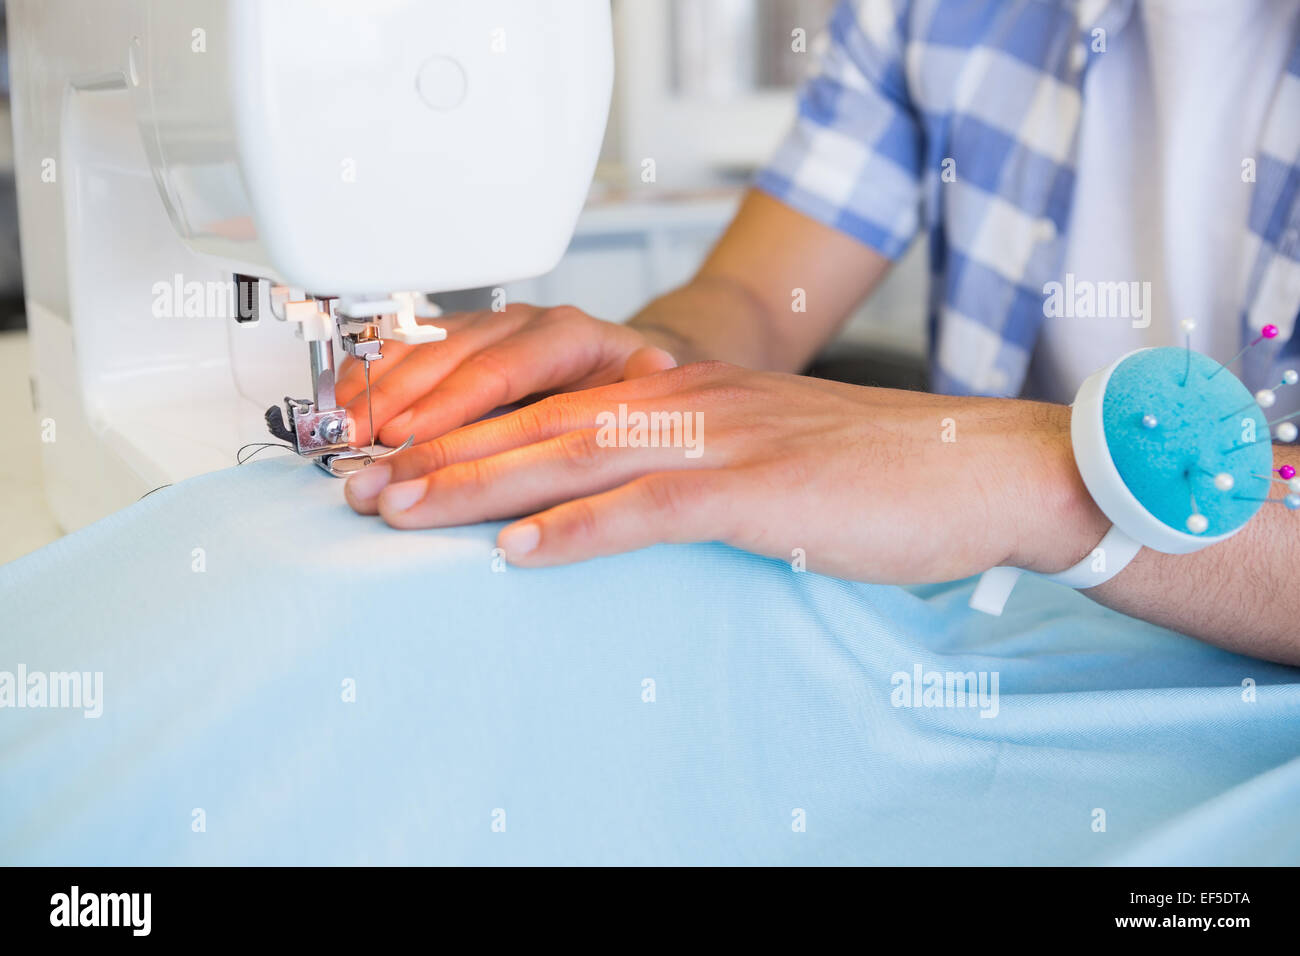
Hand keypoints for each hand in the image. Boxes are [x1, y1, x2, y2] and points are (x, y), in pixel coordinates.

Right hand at [334, 304, 679, 446]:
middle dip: (400, 402)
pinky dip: (372, 372)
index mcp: (573, 337)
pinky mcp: (459, 342)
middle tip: (361, 444)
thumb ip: (646, 391)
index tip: (410, 438)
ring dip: (377, 389)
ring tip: (343, 427)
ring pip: (423, 347)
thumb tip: (655, 366)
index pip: (506, 368)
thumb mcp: (650, 400)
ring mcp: (488, 330)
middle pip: (452, 357)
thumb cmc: (633, 403)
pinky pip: (406, 346)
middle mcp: (525, 326)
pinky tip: (344, 398)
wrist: (627, 382)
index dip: (453, 406)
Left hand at [343, 361, 1108, 580]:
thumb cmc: (858, 470)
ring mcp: (718, 436)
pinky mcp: (756, 486)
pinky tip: (520, 550)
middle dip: (438, 452)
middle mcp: (683, 398)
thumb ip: (671, 467)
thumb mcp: (749, 454)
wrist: (964, 468)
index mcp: (678, 390)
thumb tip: (591, 506)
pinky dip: (580, 527)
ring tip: (401, 510)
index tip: (391, 455)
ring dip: (478, 483)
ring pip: (572, 452)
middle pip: (537, 419)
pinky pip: (651, 505)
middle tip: (357, 481)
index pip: (546, 400)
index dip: (460, 425)